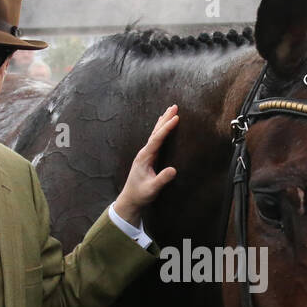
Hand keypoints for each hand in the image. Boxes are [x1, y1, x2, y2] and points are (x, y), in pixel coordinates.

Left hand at [112, 105, 178, 225]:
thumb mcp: (152, 189)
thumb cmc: (140, 194)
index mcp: (145, 157)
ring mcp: (145, 154)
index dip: (167, 128)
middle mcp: (144, 152)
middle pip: (155, 132)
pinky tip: (162, 126)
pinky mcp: (148, 157)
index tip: (176, 118)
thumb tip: (173, 170)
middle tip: (175, 106)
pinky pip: (155, 140)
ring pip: (155, 134)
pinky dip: (160, 130)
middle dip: (165, 119)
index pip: (157, 139)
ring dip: (163, 122)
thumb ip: (162, 179)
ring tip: (170, 111)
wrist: (130, 199)